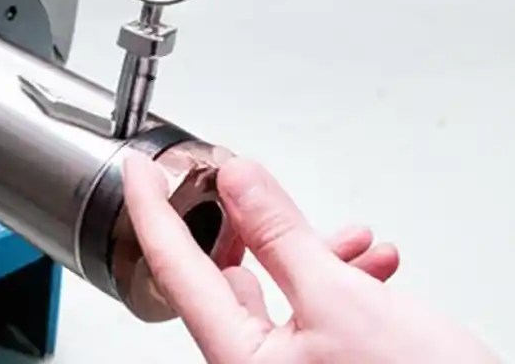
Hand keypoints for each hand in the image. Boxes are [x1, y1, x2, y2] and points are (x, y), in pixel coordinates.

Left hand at [123, 155, 500, 363]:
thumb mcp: (339, 298)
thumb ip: (281, 234)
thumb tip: (238, 182)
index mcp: (238, 356)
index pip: (173, 266)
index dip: (151, 209)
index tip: (137, 169)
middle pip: (227, 278)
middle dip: (248, 226)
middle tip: (242, 182)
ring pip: (282, 293)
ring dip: (314, 253)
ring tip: (353, 236)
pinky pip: (317, 313)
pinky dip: (344, 280)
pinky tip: (377, 264)